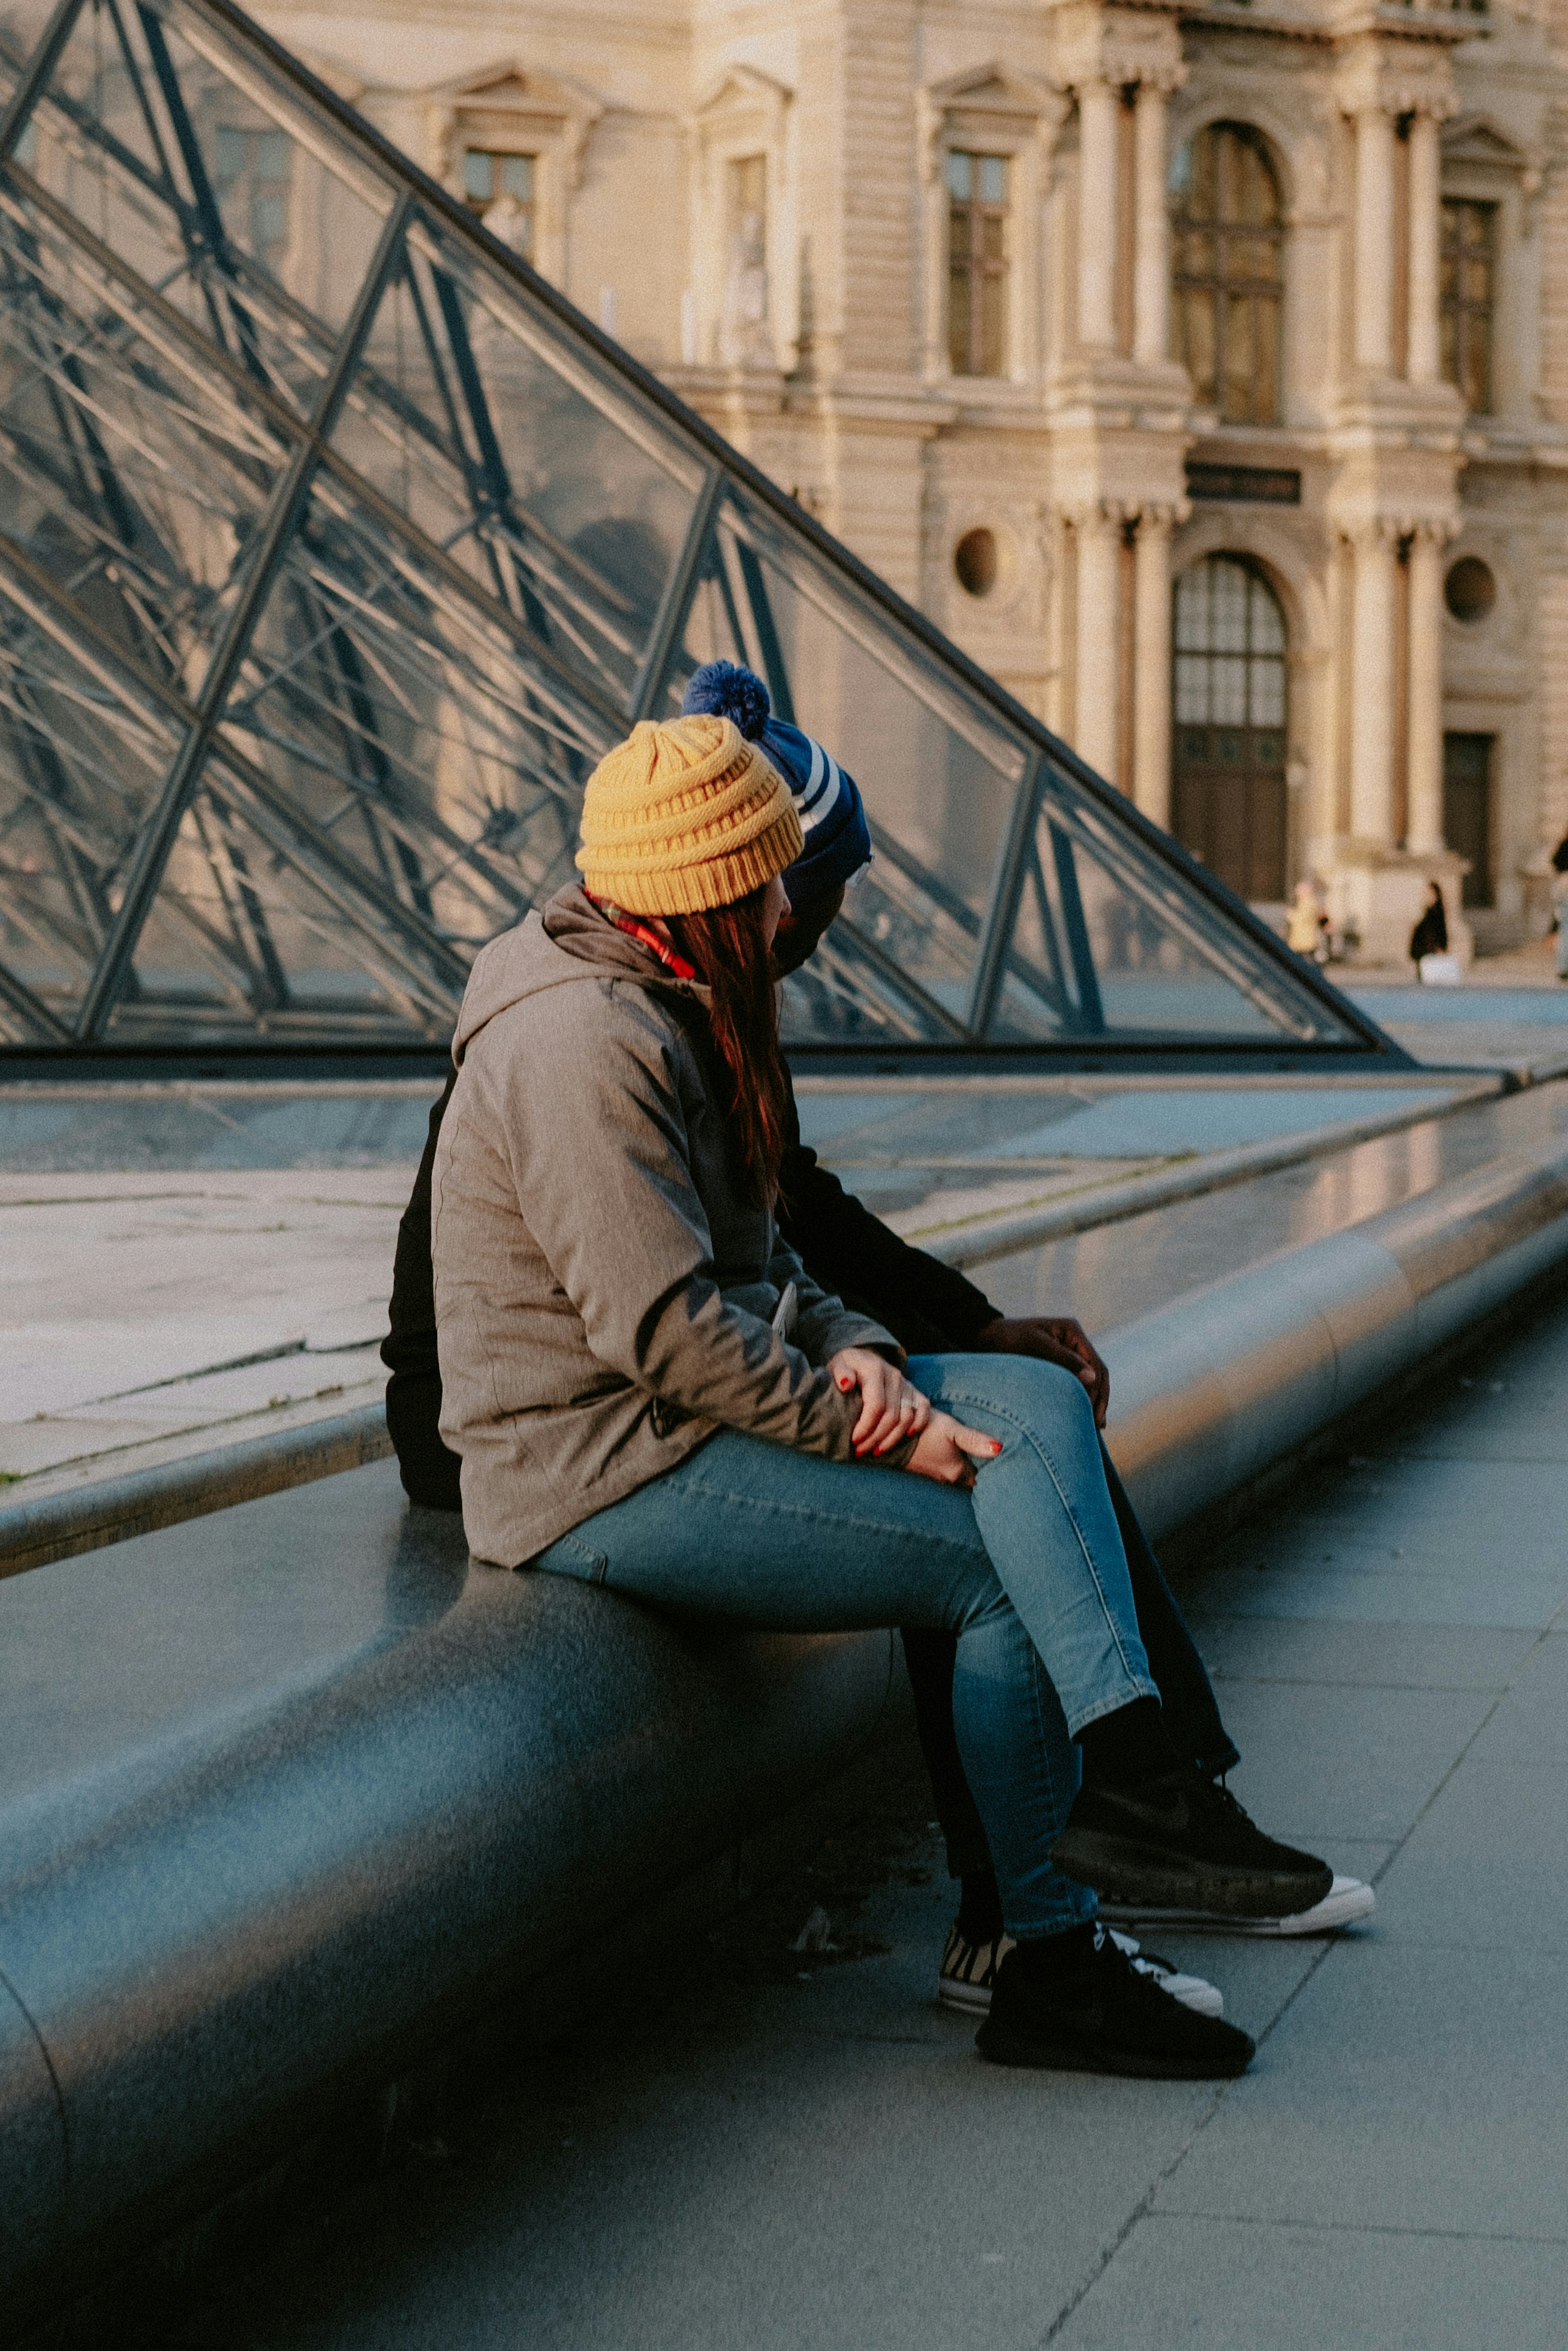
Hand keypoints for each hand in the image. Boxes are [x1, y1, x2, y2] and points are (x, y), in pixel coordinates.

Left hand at [826, 1347, 931, 1457]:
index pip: (876, 1405)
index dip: (866, 1426)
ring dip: (892, 1438)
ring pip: (907, 1418)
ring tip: (876, 1451)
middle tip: (861, 1451)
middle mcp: (894, 1376)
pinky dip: (919, 1424)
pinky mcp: (914, 1390)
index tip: (854, 1440)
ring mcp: (906, 1384)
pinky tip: (906, 1436)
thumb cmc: (847, 1367)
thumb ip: (840, 1373)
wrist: (863, 1357)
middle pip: (891, 1416)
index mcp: (875, 1370)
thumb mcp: (838, 1365)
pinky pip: (923, 1408)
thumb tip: (846, 1384)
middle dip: (875, 1438)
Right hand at [904, 1409, 1002, 1488]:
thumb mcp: (952, 1430)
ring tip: (972, 1461)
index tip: (1001, 1468)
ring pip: (954, 1478)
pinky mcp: (921, 1472)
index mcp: (957, 1471)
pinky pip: (941, 1473)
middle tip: (990, 1466)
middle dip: (978, 1475)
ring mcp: (932, 1477)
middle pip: (967, 1481)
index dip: (991, 1473)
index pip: (980, 1479)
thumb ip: (975, 1440)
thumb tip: (1000, 1449)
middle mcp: (946, 1479)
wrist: (887, 1436)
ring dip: (961, 1472)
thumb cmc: (924, 1430)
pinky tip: (949, 1458)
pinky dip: (947, 1468)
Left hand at [973, 1315, 1109, 1429]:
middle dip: (1099, 1400)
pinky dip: (1082, 1400)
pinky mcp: (1061, 1366)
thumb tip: (1092, 1378)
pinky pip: (1077, 1385)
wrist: (987, 1337)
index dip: (1097, 1390)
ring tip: (1095, 1427)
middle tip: (1097, 1425)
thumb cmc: (1008, 1338)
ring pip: (1091, 1382)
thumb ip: (1064, 1359)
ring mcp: (1069, 1354)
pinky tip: (1085, 1418)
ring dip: (1094, 1403)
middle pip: (1098, 1374)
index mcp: (1073, 1331)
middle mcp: (1075, 1342)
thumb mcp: (1035, 1345)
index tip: (1093, 1413)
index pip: (1095, 1364)